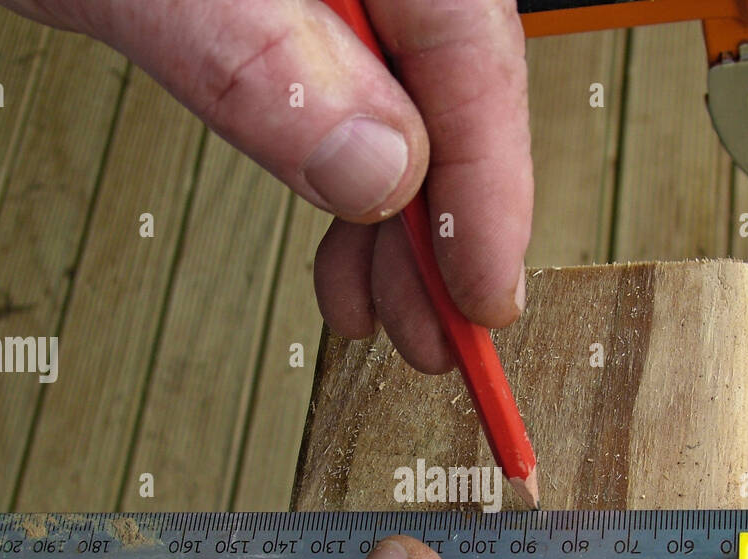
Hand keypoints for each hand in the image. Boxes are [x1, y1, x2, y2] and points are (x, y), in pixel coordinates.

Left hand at [0, 0, 532, 371]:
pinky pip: (347, 103)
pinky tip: (342, 246)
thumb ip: (259, 61)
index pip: (468, 54)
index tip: (485, 299)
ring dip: (393, 228)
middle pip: (445, 95)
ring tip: (377, 313)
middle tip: (435, 338)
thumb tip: (374, 167)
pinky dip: (345, 185)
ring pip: (402, 111)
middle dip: (440, 232)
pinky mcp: (292, 11)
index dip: (488, 194)